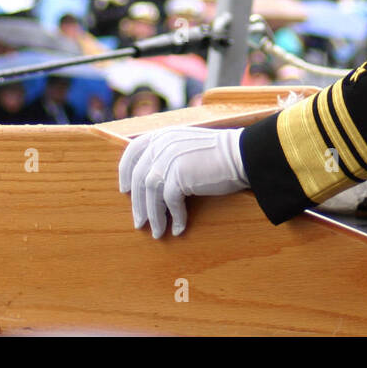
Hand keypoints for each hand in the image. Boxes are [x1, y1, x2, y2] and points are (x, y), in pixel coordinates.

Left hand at [118, 127, 248, 237]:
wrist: (242, 155)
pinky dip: (174, 218)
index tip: (124, 190)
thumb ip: (169, 154)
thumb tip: (152, 181)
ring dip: (154, 216)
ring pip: (151, 193)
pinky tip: (178, 229)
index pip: (133, 151)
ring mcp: (169, 159)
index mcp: (163, 135)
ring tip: (157, 232)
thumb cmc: (220, 154)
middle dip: (138, 204)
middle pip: (140, 178)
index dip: (125, 172)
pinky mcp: (179, 175)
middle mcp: (162, 144)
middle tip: (139, 223)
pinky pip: (170, 202)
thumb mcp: (188, 145)